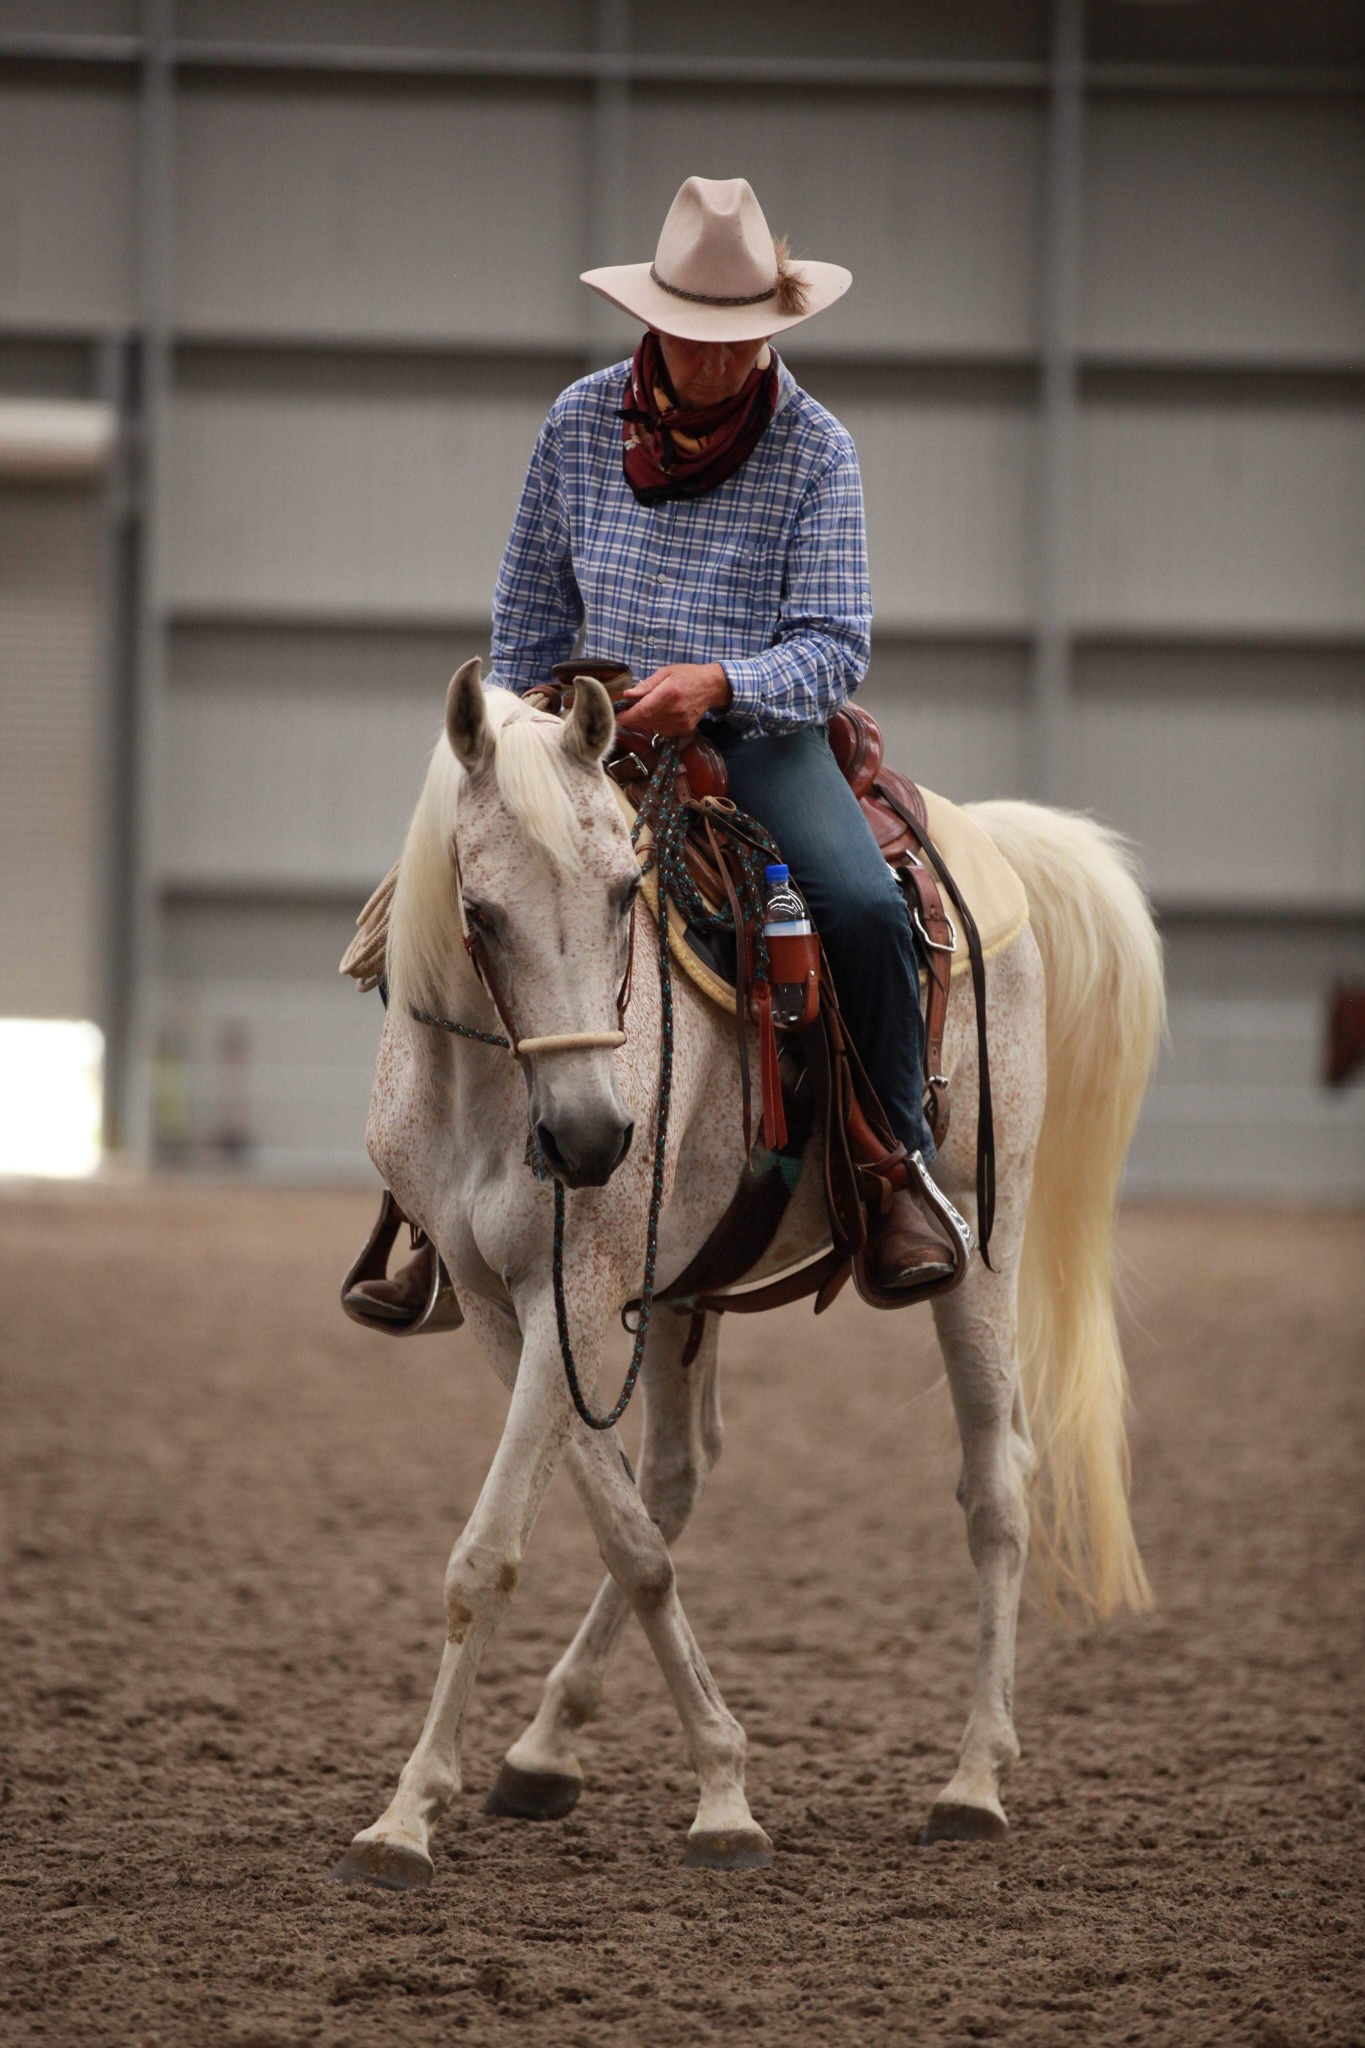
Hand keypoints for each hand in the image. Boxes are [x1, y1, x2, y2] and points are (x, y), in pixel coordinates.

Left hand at [616, 662, 731, 738]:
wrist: (711, 687)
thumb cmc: (687, 675)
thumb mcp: (666, 672)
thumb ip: (646, 685)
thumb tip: (627, 695)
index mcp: (668, 693)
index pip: (643, 711)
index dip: (627, 717)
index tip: (617, 717)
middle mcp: (675, 711)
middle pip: (645, 721)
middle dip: (634, 717)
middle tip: (631, 707)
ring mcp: (680, 723)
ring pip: (652, 728)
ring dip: (645, 721)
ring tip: (650, 708)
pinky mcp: (684, 730)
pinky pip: (662, 731)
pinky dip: (656, 724)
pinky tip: (661, 714)